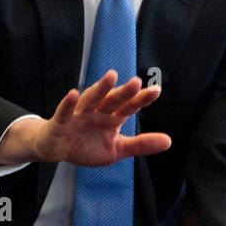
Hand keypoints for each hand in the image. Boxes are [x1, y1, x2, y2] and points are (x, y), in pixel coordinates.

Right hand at [0, 70, 170, 166]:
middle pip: (112, 100)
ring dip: (100, 88)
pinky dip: (68, 104)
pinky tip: (74, 93)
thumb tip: (169, 142)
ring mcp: (78, 115)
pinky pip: (65, 112)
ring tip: (111, 76)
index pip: (129, 106)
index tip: (156, 90)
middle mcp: (97, 112)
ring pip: (91, 100)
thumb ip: (141, 145)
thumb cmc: (87, 146)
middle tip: (137, 82)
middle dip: (124, 92)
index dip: (141, 99)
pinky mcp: (60, 122)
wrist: (56, 150)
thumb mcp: (117, 149)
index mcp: (111, 117)